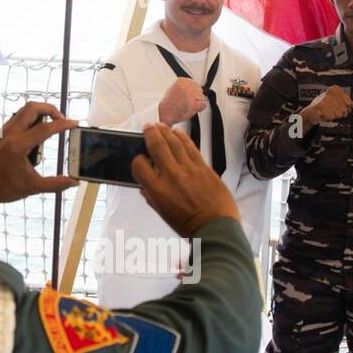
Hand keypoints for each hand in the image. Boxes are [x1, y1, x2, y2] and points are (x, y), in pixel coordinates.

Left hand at [0, 102, 77, 205]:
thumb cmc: (4, 187)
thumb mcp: (33, 187)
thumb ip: (56, 184)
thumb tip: (74, 182)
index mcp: (18, 146)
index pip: (45, 128)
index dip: (63, 125)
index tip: (74, 124)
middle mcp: (10, 134)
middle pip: (33, 108)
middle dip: (50, 109)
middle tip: (61, 120)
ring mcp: (3, 132)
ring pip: (24, 111)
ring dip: (40, 114)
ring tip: (50, 127)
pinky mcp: (0, 134)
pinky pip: (17, 119)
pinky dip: (30, 120)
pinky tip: (35, 135)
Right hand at [132, 123, 238, 237]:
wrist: (215, 227)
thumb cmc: (189, 225)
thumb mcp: (164, 214)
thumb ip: (152, 198)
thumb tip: (145, 187)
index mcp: (157, 190)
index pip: (140, 165)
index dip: (137, 160)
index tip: (140, 159)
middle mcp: (171, 176)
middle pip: (157, 146)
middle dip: (150, 133)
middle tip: (148, 127)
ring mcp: (188, 169)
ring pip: (174, 142)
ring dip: (165, 131)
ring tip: (160, 125)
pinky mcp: (203, 167)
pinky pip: (191, 147)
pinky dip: (182, 137)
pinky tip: (177, 132)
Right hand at [157, 78, 207, 125]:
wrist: (166, 113)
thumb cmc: (168, 104)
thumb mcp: (173, 88)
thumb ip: (183, 86)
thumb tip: (191, 86)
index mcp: (182, 81)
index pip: (195, 84)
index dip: (193, 92)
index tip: (188, 96)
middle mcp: (187, 86)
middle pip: (199, 91)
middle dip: (195, 97)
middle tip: (187, 102)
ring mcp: (191, 95)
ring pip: (202, 98)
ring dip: (197, 103)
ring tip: (187, 106)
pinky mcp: (194, 104)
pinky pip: (203, 105)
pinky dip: (199, 109)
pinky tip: (191, 109)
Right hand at [301, 85, 352, 127]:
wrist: (309, 112)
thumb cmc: (322, 107)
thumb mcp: (334, 101)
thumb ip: (344, 103)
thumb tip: (351, 107)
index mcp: (335, 89)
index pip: (349, 103)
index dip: (347, 109)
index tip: (344, 111)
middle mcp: (330, 92)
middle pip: (344, 109)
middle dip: (339, 114)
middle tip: (333, 113)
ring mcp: (325, 98)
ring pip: (338, 114)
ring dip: (333, 116)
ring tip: (327, 113)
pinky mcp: (321, 106)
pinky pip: (331, 116)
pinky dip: (327, 118)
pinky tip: (323, 115)